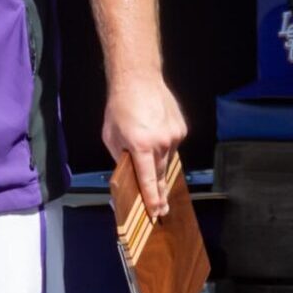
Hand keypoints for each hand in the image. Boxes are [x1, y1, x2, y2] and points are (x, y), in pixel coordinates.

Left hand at [102, 73, 187, 218]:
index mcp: (141, 145)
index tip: (156, 212)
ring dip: (159, 163)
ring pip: (167, 159)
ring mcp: (174, 136)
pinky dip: (164, 146)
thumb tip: (129, 174)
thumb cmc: (120, 107)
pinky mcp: (181, 129)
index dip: (152, 198)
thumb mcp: (111, 136)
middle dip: (160, 191)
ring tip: (150, 154)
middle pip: (161, 174)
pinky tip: (155, 134)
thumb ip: (121, 157)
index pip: (148, 179)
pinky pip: (173, 146)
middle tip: (161, 209)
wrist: (139, 79)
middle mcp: (161, 142)